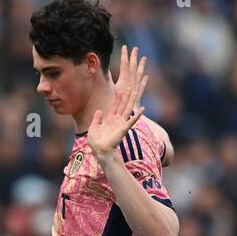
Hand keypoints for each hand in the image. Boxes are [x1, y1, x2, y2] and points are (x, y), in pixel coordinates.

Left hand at [86, 45, 147, 159]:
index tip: (121, 88)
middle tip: (131, 84)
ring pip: (128, 109)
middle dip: (127, 94)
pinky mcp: (123, 129)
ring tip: (136, 90)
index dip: (118, 96)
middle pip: (123, 104)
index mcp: (110, 119)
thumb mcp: (94, 127)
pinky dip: (137, 115)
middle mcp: (117, 120)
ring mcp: (121, 124)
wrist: (99, 151)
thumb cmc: (96, 142)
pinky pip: (131, 121)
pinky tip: (142, 109)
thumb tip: (99, 110)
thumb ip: (97, 118)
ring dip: (131, 100)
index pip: (116, 105)